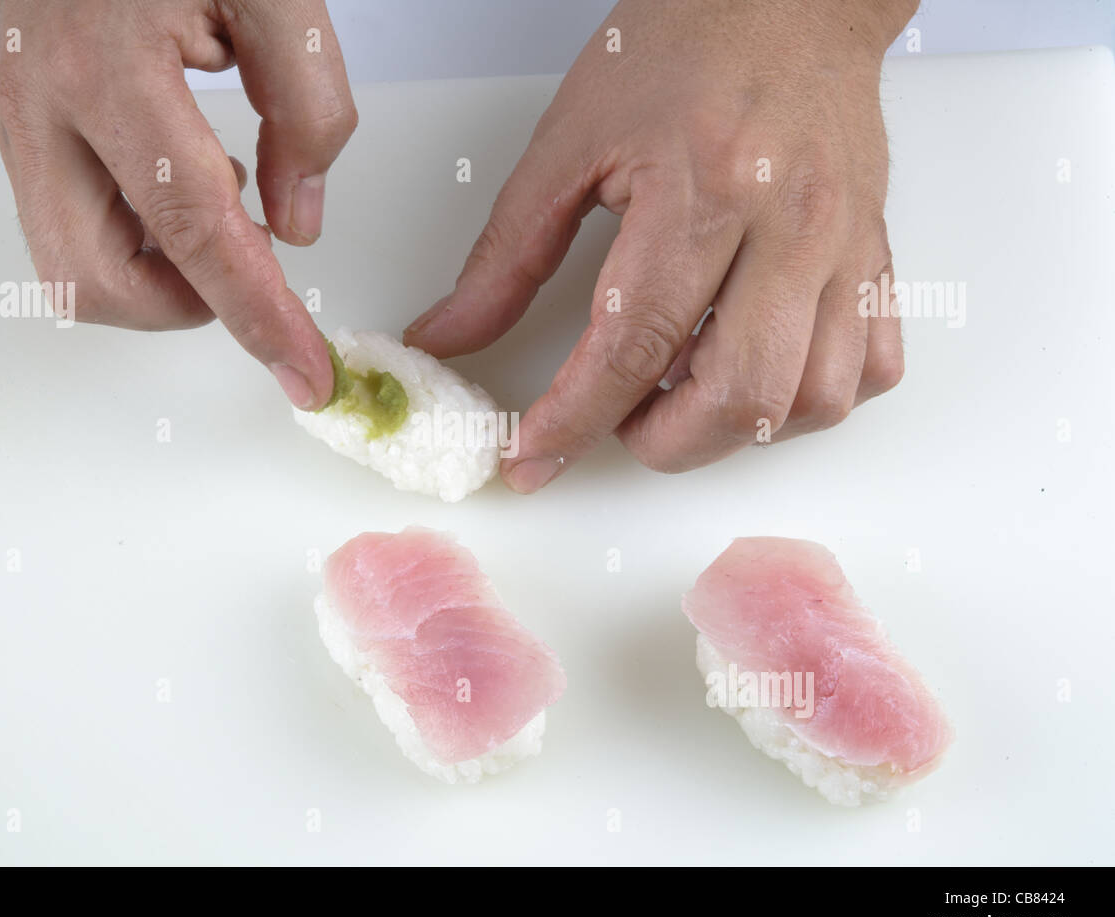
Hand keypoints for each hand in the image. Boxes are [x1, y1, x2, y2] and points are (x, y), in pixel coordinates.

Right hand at [0, 0, 357, 408]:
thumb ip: (308, 108)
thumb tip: (295, 226)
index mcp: (109, 68)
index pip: (194, 230)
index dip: (256, 314)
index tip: (304, 371)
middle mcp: (41, 109)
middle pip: (98, 284)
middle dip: (187, 308)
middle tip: (252, 272)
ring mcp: (16, 123)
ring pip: (72, 271)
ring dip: (157, 277)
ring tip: (217, 206)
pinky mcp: (16, 129)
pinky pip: (68, 230)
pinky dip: (133, 242)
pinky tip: (179, 185)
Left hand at [404, 0, 915, 490]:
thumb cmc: (683, 45)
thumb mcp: (569, 142)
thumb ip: (507, 256)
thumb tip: (451, 337)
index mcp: (702, 191)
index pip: (633, 345)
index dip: (574, 420)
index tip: (531, 459)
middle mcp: (787, 228)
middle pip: (737, 396)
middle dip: (659, 445)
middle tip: (612, 424)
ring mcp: (843, 247)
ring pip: (810, 401)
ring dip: (734, 430)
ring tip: (678, 397)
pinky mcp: (876, 255)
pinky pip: (872, 367)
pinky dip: (810, 401)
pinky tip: (756, 373)